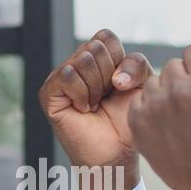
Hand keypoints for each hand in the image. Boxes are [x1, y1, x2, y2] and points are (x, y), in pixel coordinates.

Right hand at [38, 28, 150, 189]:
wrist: (116, 153)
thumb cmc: (126, 122)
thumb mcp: (141, 86)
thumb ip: (137, 66)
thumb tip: (115, 78)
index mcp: (95, 58)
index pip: (106, 37)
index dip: (120, 61)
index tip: (120, 87)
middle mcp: (75, 64)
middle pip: (96, 47)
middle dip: (109, 76)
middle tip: (105, 98)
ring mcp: (59, 77)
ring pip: (83, 60)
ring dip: (96, 88)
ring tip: (94, 105)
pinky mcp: (48, 93)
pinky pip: (68, 74)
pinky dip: (82, 94)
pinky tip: (83, 109)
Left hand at [128, 44, 190, 189]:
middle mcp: (178, 88)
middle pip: (172, 66)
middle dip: (182, 81)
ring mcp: (155, 106)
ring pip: (153, 83)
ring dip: (164, 95)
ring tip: (180, 119)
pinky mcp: (138, 123)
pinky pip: (139, 102)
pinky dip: (150, 111)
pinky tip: (166, 127)